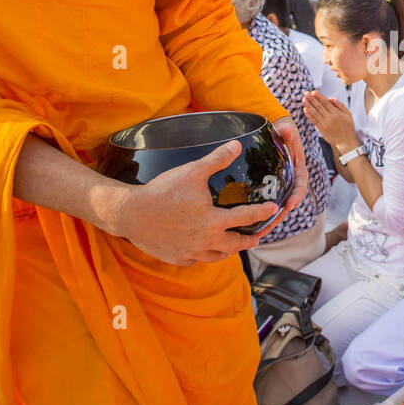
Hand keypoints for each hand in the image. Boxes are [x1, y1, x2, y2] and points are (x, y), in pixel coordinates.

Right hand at [111, 140, 279, 264]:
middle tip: (257, 237)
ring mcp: (191, 253)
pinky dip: (203, 254)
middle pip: (235, 245)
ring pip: (217, 256)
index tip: (273, 209)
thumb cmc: (162, 192)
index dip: (262, 213)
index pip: (246, 217)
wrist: (130, 214)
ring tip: (233, 245)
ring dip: (228, 250)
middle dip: (249, 241)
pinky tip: (204, 249)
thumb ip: (217, 159)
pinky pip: (196, 259)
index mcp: (213, 221)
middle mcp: (205, 241)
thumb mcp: (191, 171)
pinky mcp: (177, 258)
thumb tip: (236, 145)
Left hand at [252, 116, 308, 238]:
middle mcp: (291, 181)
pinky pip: (265, 204)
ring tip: (257, 232)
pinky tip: (248, 225)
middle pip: (288, 202)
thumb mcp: (286, 130)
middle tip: (269, 225)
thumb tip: (286, 131)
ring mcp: (280, 186)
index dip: (296, 197)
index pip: (300, 186)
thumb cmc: (282, 132)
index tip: (289, 206)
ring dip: (269, 220)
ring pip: (276, 207)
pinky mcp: (269, 188)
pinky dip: (259, 215)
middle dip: (279, 216)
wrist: (276, 132)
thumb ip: (287, 131)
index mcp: (298, 170)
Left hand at [302, 90, 357, 152]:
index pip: (326, 103)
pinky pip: (314, 121)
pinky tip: (305, 110)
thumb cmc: (348, 127)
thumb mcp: (348, 115)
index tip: (313, 91)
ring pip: (315, 113)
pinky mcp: (321, 130)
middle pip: (319, 106)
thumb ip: (340, 105)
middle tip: (306, 93)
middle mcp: (330, 118)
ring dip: (308, 106)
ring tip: (303, 100)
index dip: (319, 97)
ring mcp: (325, 124)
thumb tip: (331, 98)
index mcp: (337, 113)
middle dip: (312, 99)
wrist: (346, 142)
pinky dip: (309, 115)